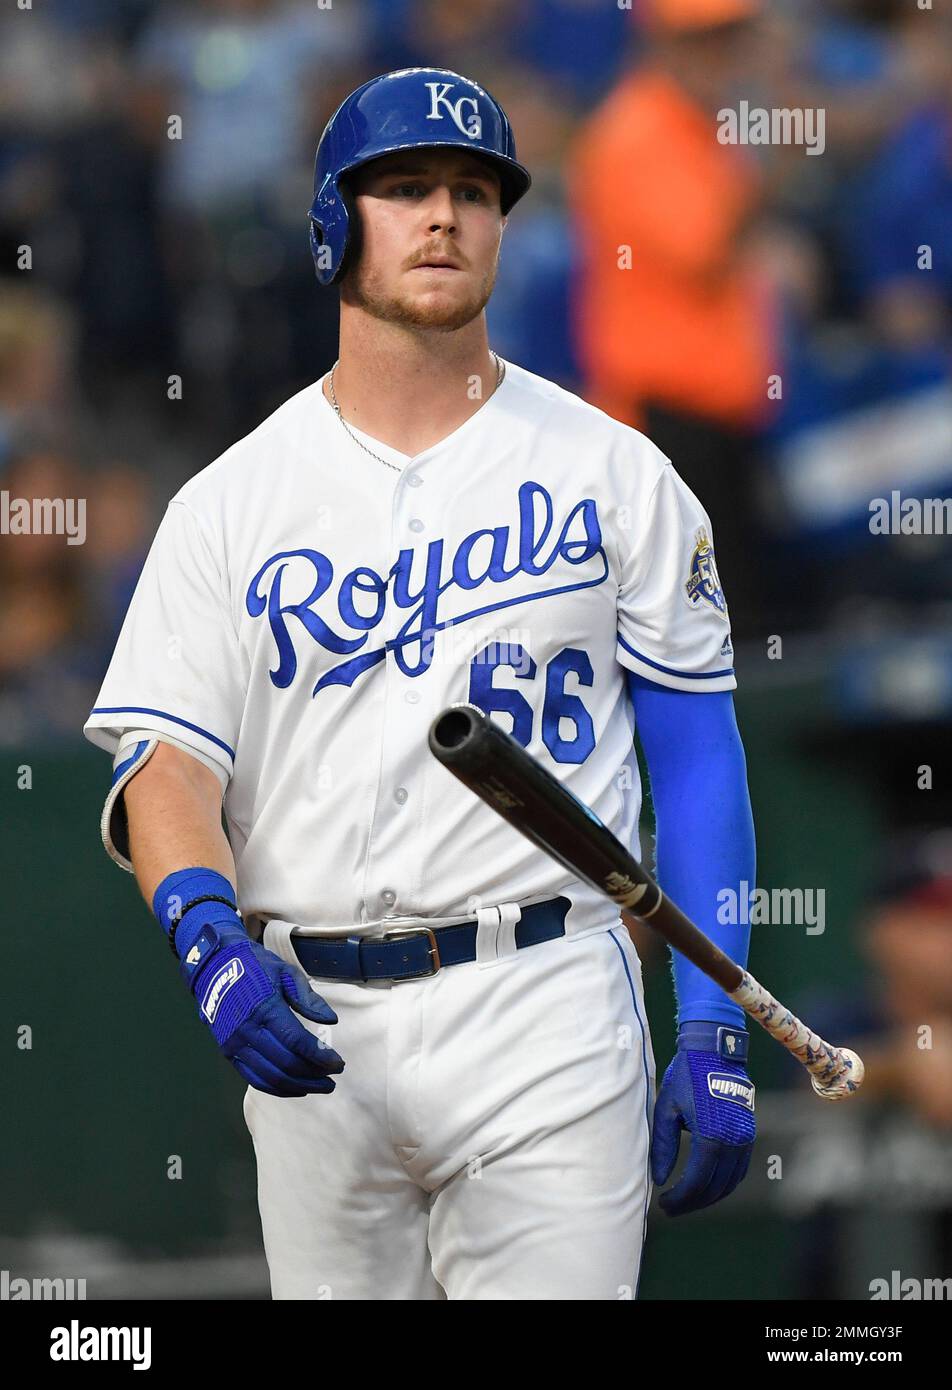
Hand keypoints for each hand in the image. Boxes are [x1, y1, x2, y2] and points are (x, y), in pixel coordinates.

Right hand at [177, 908, 344, 1098]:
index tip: (339, 1065)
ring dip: (298, 1087)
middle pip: (286, 1064)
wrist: (214, 967)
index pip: (297, 1042)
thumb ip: (308, 998)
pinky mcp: (228, 1053)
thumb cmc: (256, 967)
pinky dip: (277, 1088)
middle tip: (333, 1079)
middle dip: (314, 1076)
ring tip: (319, 1086)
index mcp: (265, 1008)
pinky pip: (254, 1079)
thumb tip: (331, 1021)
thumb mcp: (286, 972)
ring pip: (271, 1077)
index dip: (320, 1057)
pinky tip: (295, 1088)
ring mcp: (235, 1045)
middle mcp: (248, 1031)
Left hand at [651, 1022, 754, 1215]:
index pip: (696, 1182)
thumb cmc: (685, 1076)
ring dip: (709, 1196)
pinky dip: (724, 1183)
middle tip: (671, 1207)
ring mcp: (745, 1138)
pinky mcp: (749, 1133)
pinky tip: (707, 1185)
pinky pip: (739, 1169)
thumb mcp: (666, 1108)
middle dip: (692, 1202)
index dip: (679, 1198)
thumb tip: (659, 1179)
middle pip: (714, 1188)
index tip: (663, 1204)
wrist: (714, 1050)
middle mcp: (733, 1141)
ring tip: (686, 1200)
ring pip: (730, 1183)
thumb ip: (663, 1146)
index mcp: (711, 1137)